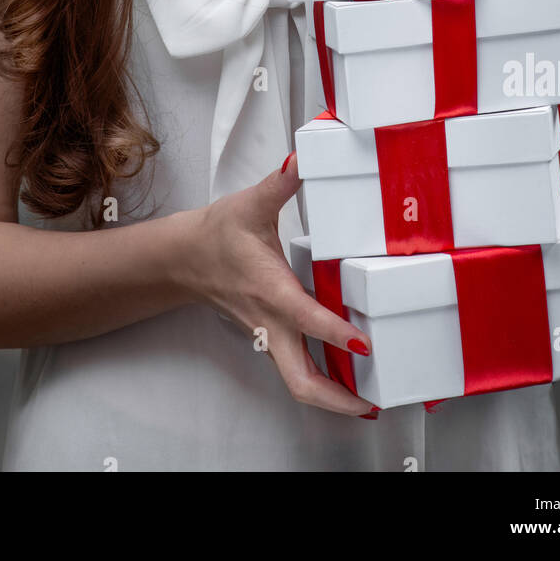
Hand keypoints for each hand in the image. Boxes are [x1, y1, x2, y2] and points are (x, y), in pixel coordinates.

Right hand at [182, 155, 376, 416]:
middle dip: (337, 399)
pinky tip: (349, 379)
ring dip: (333, 398)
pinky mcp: (270, 338)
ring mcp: (269, 336)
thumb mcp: (250, 204)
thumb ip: (279, 183)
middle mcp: (270, 322)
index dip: (334, 332)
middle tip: (374, 401)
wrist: (185, 258)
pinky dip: (324, 382)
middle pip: (300, 380)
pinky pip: (298, 370)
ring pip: (299, 382)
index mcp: (269, 290)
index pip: (304, 318)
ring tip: (373, 401)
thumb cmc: (218, 234)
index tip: (364, 343)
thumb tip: (299, 159)